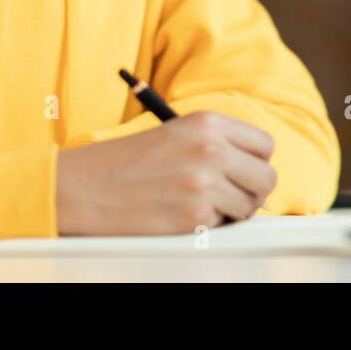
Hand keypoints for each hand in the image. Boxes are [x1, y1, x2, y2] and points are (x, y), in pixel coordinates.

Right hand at [55, 111, 276, 234]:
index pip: (265, 145)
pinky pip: (221, 227)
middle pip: (266, 178)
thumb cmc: (128, 161)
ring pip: (248, 207)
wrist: (84, 186)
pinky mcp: (194, 217)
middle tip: (232, 197)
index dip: (256, 162)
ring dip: (230, 212)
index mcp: (208, 123)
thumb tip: (256, 175)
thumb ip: (218, 145)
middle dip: (253, 192)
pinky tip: (179, 214)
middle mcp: (211, 149)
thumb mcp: (177, 134)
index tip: (243, 172)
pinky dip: (206, 225)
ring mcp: (204, 184)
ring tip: (198, 204)